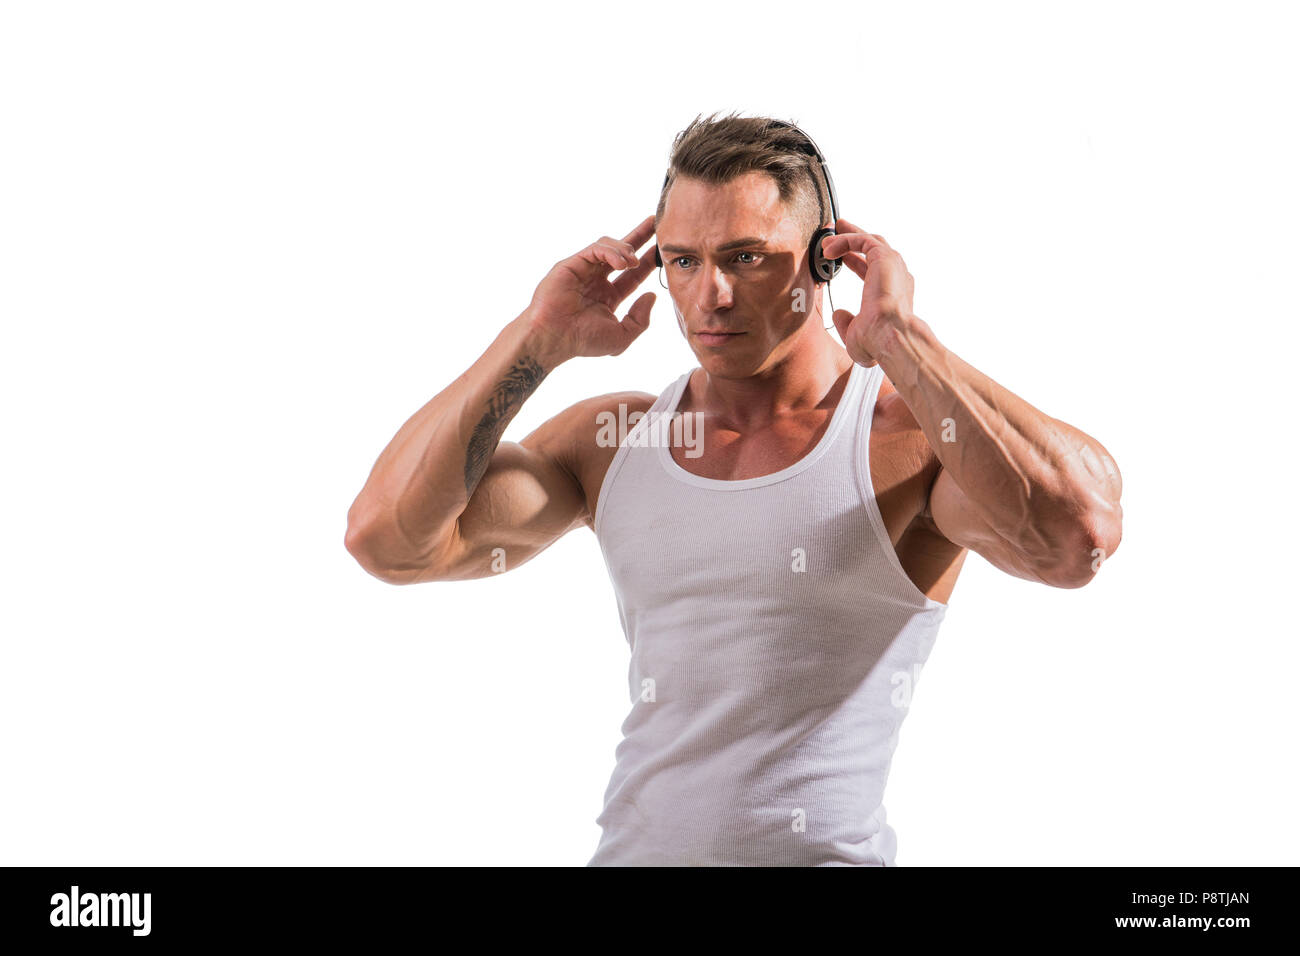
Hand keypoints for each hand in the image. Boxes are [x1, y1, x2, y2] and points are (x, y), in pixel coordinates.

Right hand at [523, 214, 658, 360]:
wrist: (554, 338)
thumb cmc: (583, 341)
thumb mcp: (621, 336)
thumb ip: (640, 319)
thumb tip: (652, 296)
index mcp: (608, 296)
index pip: (633, 274)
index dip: (648, 261)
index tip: (662, 250)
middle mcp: (596, 280)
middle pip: (622, 251)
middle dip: (640, 236)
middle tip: (655, 223)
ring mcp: (583, 270)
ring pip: (608, 246)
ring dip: (625, 249)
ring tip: (632, 262)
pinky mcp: (572, 264)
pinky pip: (595, 249)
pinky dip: (610, 252)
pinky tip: (621, 263)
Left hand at [819, 218, 915, 367]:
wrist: (890, 336)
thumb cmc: (877, 341)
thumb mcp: (856, 334)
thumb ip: (848, 322)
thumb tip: (838, 314)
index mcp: (893, 291)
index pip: (872, 269)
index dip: (853, 260)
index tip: (836, 257)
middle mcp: (896, 275)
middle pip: (873, 247)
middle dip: (853, 237)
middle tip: (835, 231)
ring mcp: (893, 264)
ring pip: (868, 240)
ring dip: (846, 236)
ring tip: (826, 240)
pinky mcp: (885, 257)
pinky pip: (862, 240)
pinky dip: (844, 240)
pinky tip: (828, 249)